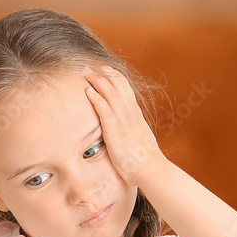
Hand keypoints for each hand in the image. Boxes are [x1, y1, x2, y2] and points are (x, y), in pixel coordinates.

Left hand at [83, 65, 164, 186]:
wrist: (151, 170)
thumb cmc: (144, 159)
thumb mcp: (138, 138)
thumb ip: (129, 129)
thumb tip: (122, 128)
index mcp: (135, 114)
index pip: (125, 87)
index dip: (112, 75)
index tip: (101, 69)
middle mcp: (130, 113)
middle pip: (118, 85)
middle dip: (102, 73)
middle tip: (88, 67)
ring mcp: (124, 122)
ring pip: (111, 93)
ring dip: (97, 81)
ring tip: (84, 73)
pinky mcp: (116, 132)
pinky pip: (106, 111)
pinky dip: (97, 99)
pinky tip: (88, 92)